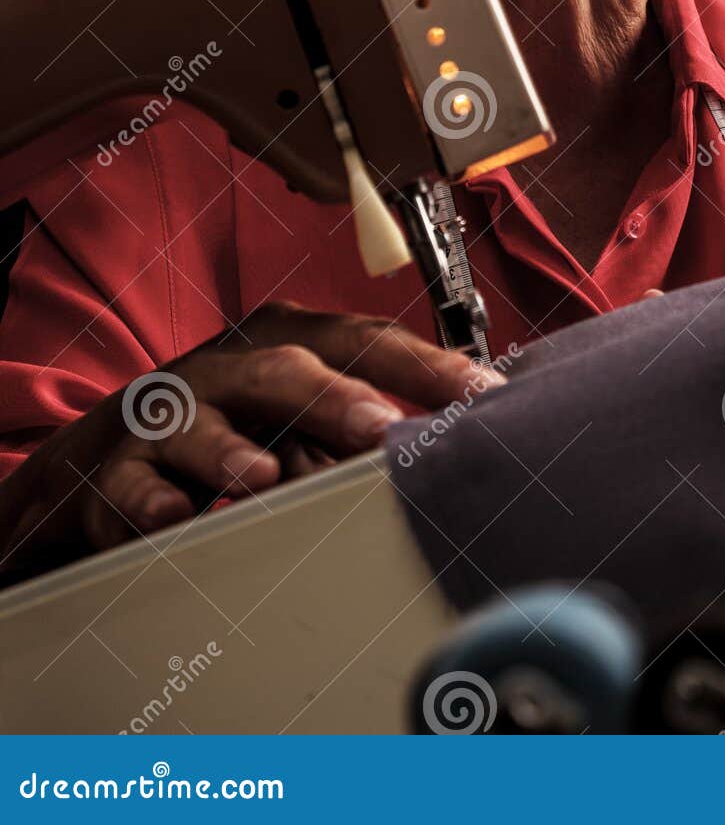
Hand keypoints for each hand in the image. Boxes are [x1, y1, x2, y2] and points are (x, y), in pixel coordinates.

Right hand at [0, 301, 502, 572]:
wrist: (106, 462)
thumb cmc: (232, 430)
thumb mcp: (300, 417)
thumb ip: (365, 423)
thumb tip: (462, 444)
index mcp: (285, 344)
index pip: (362, 342)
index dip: (425, 366)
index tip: (484, 393)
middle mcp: (229, 369)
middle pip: (285, 370)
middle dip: (335, 397)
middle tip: (382, 427)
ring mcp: (170, 416)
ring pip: (201, 423)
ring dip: (231, 449)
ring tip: (262, 476)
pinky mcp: (118, 472)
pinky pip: (133, 485)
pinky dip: (151, 501)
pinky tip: (172, 516)